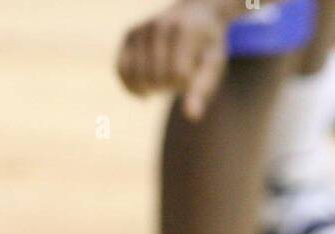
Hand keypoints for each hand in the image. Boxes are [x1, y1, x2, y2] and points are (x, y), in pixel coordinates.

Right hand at [116, 0, 231, 121]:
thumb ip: (203, 89)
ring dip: (152, 88)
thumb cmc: (206, 48)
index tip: (192, 76)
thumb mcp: (213, 65)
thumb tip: (191, 117)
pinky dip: (131, 87)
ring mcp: (142, 29)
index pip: (178, 74)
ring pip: (137, 77)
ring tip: (164, 79)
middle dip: (169, 86)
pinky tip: (145, 92)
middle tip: (178, 76)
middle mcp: (159, 26)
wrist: (193, 15)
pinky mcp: (129, 35)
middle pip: (157, 78)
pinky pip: (121, 70)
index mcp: (183, 31)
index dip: (185, 85)